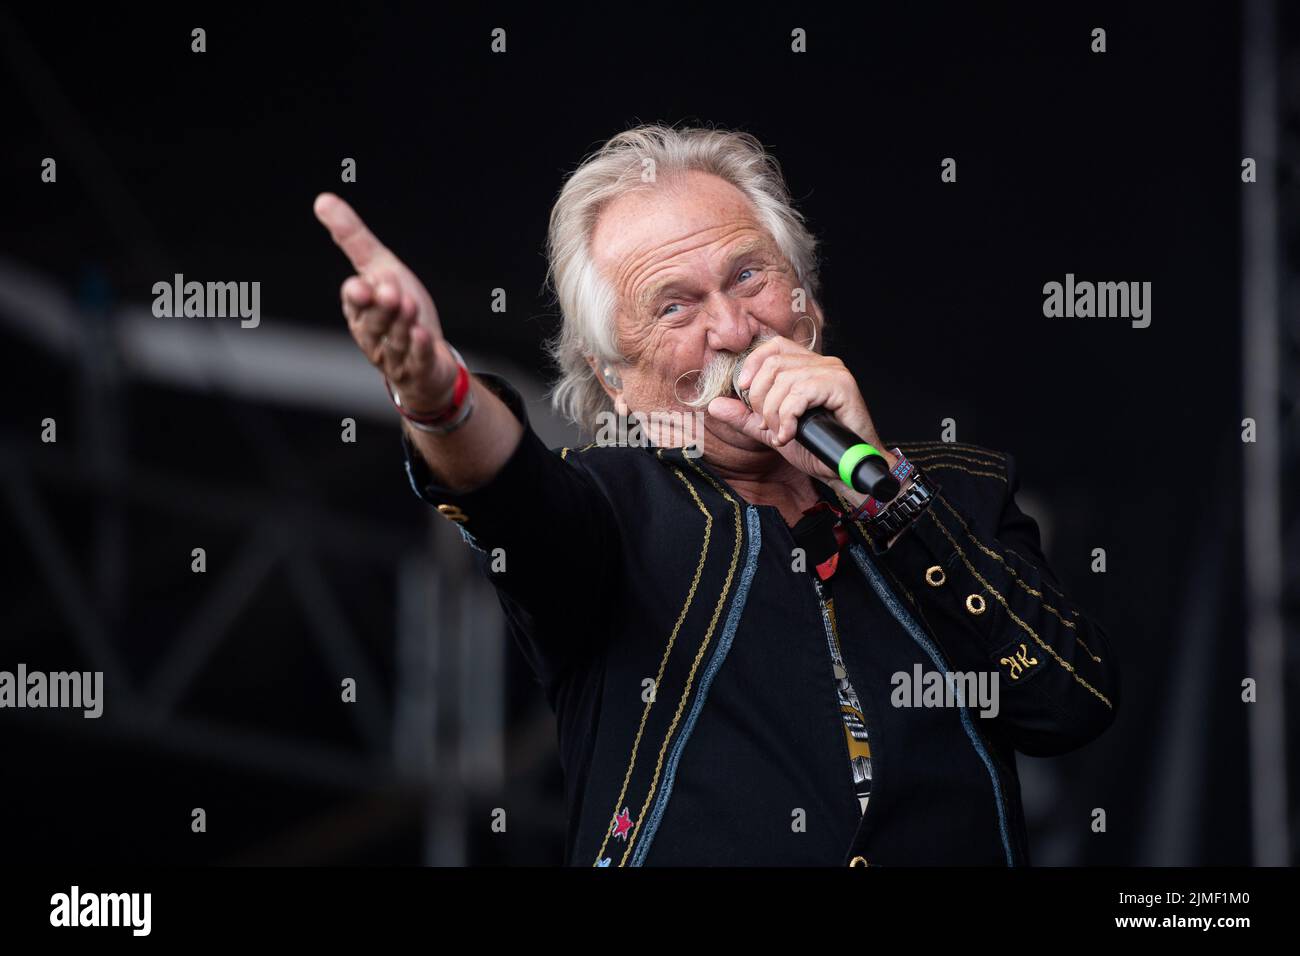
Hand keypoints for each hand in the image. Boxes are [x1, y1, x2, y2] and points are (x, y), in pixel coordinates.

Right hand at [313, 192, 457, 415]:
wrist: (428, 356)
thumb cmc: (400, 310)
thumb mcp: (380, 268)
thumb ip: (353, 239)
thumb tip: (323, 200)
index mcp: (361, 311)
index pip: (356, 304)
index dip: (358, 297)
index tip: (359, 286)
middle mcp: (375, 336)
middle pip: (374, 323)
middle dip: (380, 309)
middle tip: (390, 292)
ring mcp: (397, 356)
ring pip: (396, 341)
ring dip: (400, 324)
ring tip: (408, 305)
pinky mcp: (420, 370)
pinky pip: (418, 361)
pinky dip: (419, 349)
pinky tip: (422, 336)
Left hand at [706, 335, 894, 486]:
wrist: (847, 470)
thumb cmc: (817, 449)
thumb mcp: (773, 431)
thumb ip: (746, 417)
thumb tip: (713, 405)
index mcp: (807, 366)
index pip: (772, 347)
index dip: (752, 364)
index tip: (744, 391)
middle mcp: (821, 363)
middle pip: (772, 364)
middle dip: (760, 399)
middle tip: (768, 425)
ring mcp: (833, 371)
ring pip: (784, 380)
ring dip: (774, 413)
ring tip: (782, 433)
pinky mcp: (841, 385)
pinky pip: (801, 393)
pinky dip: (788, 417)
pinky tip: (790, 434)